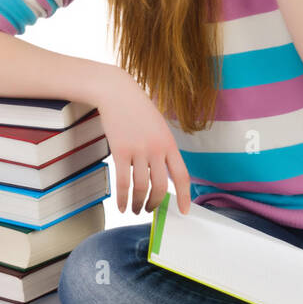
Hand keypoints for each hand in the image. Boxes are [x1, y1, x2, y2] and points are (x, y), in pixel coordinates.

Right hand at [96, 70, 190, 215]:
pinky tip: (122, 205)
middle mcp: (157, 149)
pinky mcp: (120, 152)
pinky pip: (123, 182)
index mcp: (169, 143)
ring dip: (138, 203)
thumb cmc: (138, 110)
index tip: (184, 211)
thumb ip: (163, 149)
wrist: (118, 93)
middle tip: (150, 210)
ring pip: (141, 187)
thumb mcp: (159, 127)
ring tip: (135, 209)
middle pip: (160, 186)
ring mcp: (138, 150)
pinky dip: (123, 198)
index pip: (182, 176)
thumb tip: (162, 174)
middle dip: (156, 204)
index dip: (184, 196)